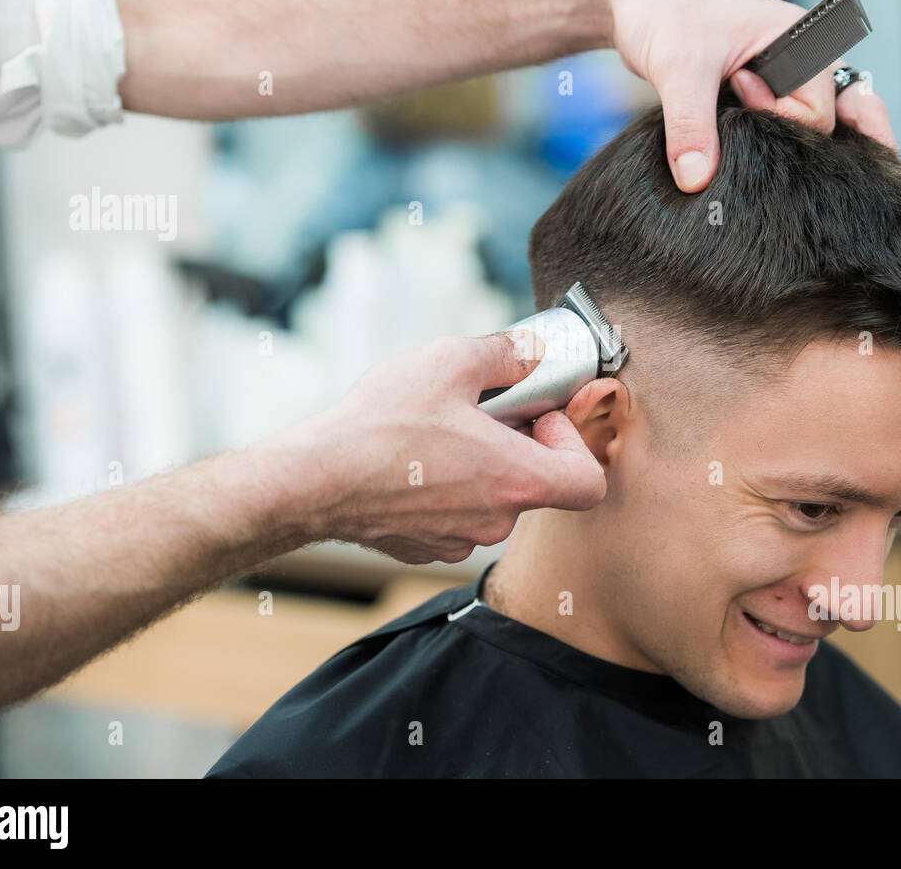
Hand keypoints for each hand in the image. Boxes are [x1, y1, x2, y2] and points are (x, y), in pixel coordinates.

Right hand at [265, 331, 605, 564]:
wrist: (313, 481)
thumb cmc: (381, 426)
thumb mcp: (450, 361)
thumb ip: (506, 354)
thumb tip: (532, 352)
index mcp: (518, 480)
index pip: (587, 480)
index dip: (572, 443)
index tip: (536, 417)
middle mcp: (496, 521)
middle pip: (535, 482)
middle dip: (517, 442)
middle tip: (481, 410)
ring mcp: (459, 539)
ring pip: (492, 498)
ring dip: (479, 464)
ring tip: (437, 430)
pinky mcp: (425, 546)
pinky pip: (455, 514)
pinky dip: (446, 487)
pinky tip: (410, 459)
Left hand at [602, 0, 897, 190]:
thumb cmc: (663, 8)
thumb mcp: (679, 68)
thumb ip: (691, 126)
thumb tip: (695, 180)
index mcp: (801, 38)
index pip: (819, 111)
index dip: (780, 120)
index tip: (738, 91)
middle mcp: (799, 56)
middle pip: (825, 122)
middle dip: (800, 140)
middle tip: (753, 125)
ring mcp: (779, 74)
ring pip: (805, 125)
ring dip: (788, 143)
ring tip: (757, 149)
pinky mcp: (757, 89)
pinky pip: (777, 124)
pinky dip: (769, 140)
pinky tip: (753, 153)